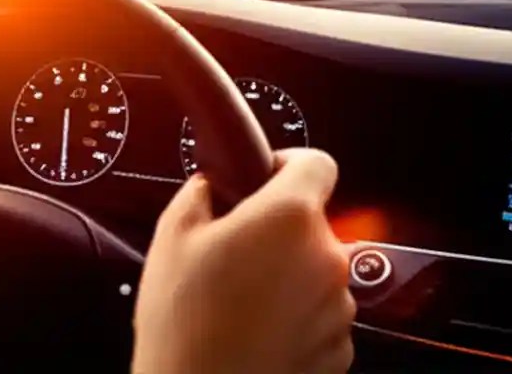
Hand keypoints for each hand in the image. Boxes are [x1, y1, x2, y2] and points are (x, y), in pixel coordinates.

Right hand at [133, 148, 354, 373]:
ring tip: (239, 301)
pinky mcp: (339, 349)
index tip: (265, 178)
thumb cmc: (184, 326)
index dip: (288, 165)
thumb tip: (211, 185)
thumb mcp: (172, 237)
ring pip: (315, 272)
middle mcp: (326, 257)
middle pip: (311, 224)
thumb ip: (201, 193)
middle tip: (233, 253)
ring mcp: (338, 307)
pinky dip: (295, 318)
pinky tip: (254, 331)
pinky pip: (320, 316)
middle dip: (276, 232)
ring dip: (287, 277)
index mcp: (290, 217)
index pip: (317, 163)